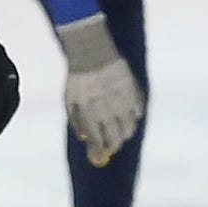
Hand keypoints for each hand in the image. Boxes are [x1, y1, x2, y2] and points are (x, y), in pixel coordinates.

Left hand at [56, 15, 141, 166]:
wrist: (92, 53)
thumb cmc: (78, 78)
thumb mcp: (69, 100)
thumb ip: (76, 121)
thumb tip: (84, 139)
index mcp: (89, 113)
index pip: (98, 142)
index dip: (100, 151)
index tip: (101, 154)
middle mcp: (106, 110)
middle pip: (116, 139)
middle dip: (114, 145)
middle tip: (113, 144)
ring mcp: (121, 102)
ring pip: (129, 129)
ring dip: (125, 133)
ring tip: (120, 127)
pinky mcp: (133, 92)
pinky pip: (138, 113)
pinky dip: (134, 115)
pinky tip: (127, 110)